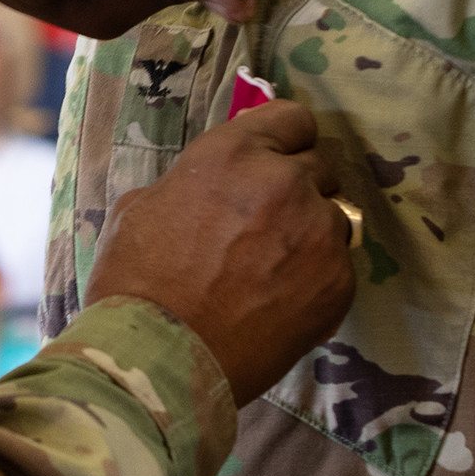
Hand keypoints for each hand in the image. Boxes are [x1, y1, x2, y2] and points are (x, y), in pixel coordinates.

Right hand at [86, 101, 353, 405]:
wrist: (161, 356)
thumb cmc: (136, 279)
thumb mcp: (143, 205)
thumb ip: (192, 182)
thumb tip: (210, 188)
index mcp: (233, 154)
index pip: (292, 118)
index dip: (283, 140)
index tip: (273, 160)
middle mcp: (286, 182)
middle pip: (320, 165)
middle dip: (298, 187)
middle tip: (267, 222)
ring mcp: (319, 234)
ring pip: (335, 217)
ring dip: (311, 233)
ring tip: (274, 269)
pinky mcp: (338, 284)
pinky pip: (339, 267)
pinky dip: (316, 278)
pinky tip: (280, 301)